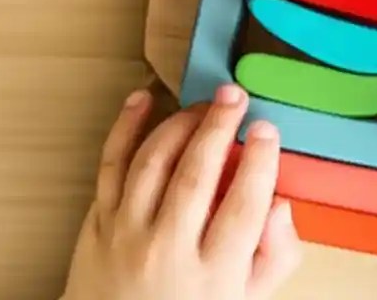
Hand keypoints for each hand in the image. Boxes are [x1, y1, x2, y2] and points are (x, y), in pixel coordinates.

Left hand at [62, 85, 300, 299]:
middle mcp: (168, 252)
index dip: (259, 162)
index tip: (267, 130)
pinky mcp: (97, 225)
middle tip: (236, 96)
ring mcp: (127, 236)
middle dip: (219, 127)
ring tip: (204, 103)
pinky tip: (144, 100)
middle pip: (195, 175)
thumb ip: (275, 254)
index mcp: (216, 275)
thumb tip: (279, 203)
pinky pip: (109, 167)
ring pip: (153, 164)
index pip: (243, 206)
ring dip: (180, 124)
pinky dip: (125, 128)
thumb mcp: (247, 298)